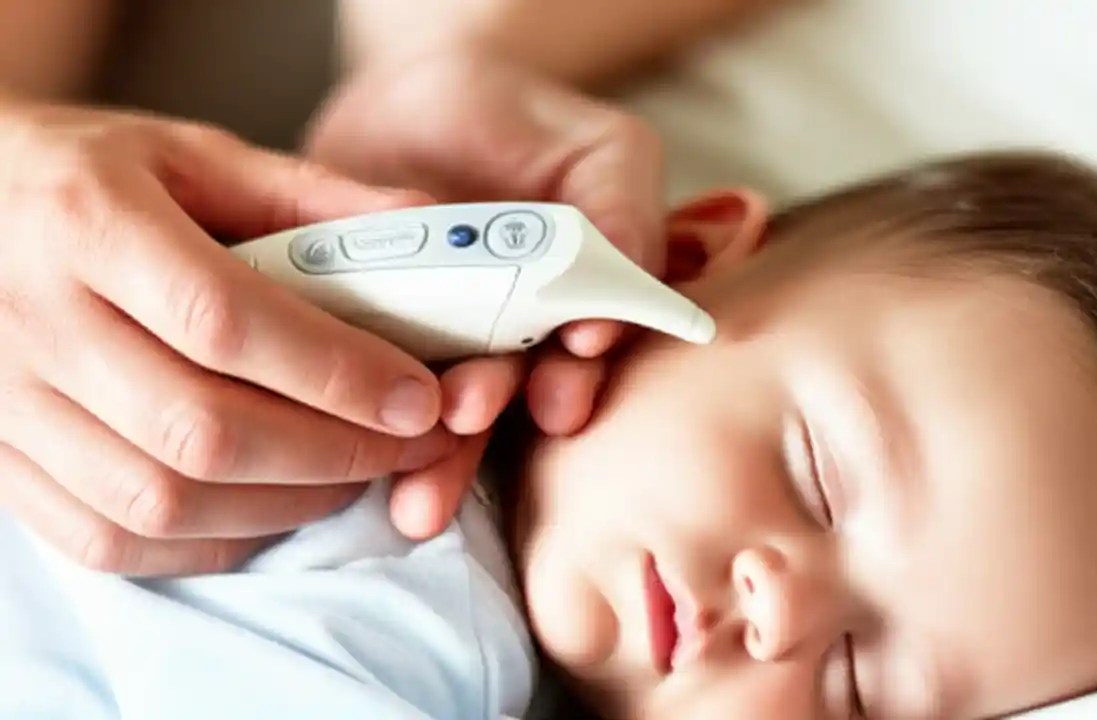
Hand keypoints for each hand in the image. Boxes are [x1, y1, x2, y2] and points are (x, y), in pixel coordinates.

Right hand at [0, 99, 460, 574]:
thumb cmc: (95, 176)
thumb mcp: (196, 154)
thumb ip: (313, 197)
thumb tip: (433, 228)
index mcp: (88, 219)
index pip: (223, 319)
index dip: (335, 371)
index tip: (419, 395)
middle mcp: (31, 316)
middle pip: (198, 429)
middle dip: (332, 451)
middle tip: (410, 442)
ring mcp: (3, 401)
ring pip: (157, 499)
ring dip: (284, 504)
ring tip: (354, 474)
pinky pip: (108, 539)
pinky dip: (210, 540)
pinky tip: (271, 506)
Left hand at [306, 49, 666, 537]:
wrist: (408, 107)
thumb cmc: (520, 121)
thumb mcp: (600, 148)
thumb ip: (626, 209)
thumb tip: (620, 303)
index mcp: (578, 313)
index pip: (585, 358)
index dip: (577, 371)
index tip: (568, 374)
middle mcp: (516, 349)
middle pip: (504, 402)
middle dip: (491, 416)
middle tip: (471, 410)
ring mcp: (439, 355)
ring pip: (435, 418)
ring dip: (431, 453)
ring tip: (411, 484)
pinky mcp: (366, 350)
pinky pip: (362, 391)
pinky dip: (355, 425)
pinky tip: (346, 456)